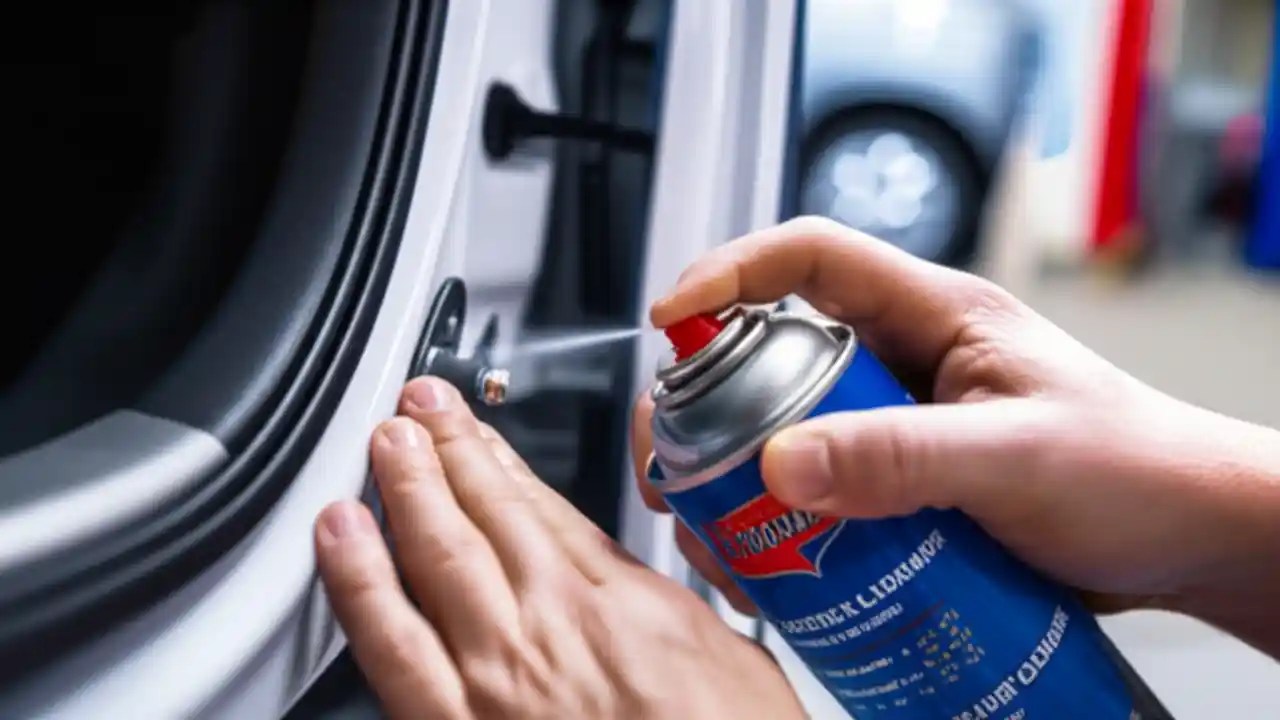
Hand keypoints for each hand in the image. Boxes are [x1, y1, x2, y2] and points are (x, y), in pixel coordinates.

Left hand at [315, 377, 805, 719]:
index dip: (502, 461)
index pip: (547, 508)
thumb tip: (658, 591)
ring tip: (383, 440)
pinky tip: (339, 535)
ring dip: (405, 485)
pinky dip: (358, 580)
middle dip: (450, 449)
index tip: (479, 432)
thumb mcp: (741, 667)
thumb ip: (687, 616)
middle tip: (421, 406)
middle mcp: (557, 622)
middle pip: (489, 511)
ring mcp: (499, 672)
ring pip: (437, 553)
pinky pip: (391, 642)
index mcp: (630, 603)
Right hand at [631, 217, 1279, 656]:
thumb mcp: (1017, 457)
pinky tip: (773, 571)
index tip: (668, 316)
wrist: (1185, 539)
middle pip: (772, 354)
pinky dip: (781, 528)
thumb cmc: (1137, 469)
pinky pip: (818, 492)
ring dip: (739, 480)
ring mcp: (897, 424)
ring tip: (722, 539)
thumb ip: (903, 457)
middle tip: (678, 466)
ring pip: (785, 430)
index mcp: (931, 313)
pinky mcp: (900, 485)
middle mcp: (902, 361)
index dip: (728, 272)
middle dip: (710, 404)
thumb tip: (780, 465)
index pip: (809, 257)